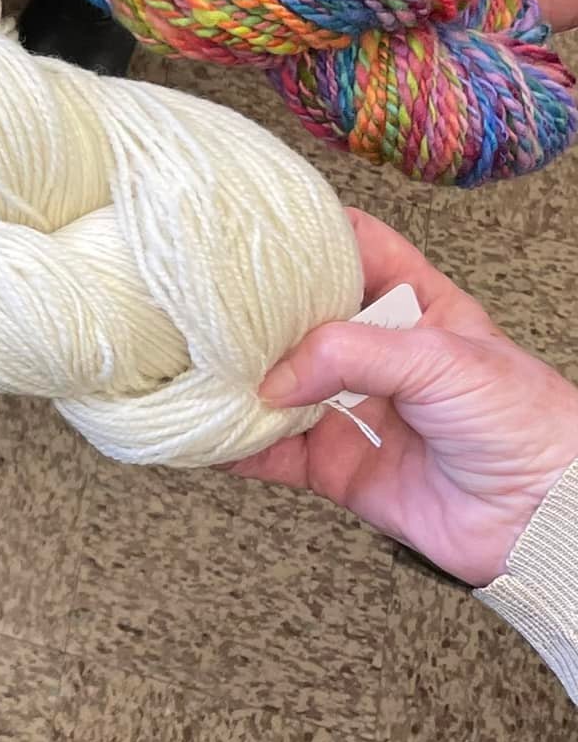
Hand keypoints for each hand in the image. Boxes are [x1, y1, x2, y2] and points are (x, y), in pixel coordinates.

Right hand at [229, 211, 577, 585]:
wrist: (543, 517)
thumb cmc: (521, 421)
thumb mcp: (437, 358)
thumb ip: (348, 354)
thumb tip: (272, 378)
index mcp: (419, 309)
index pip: (359, 250)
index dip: (314, 233)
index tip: (260, 224)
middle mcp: (382, 358)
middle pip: (306, 320)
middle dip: (260, 312)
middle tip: (211, 300)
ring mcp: (359, 412)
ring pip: (283, 389)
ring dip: (243, 381)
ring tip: (198, 364)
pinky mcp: (343, 468)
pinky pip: (279, 455)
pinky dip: (241, 448)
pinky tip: (210, 434)